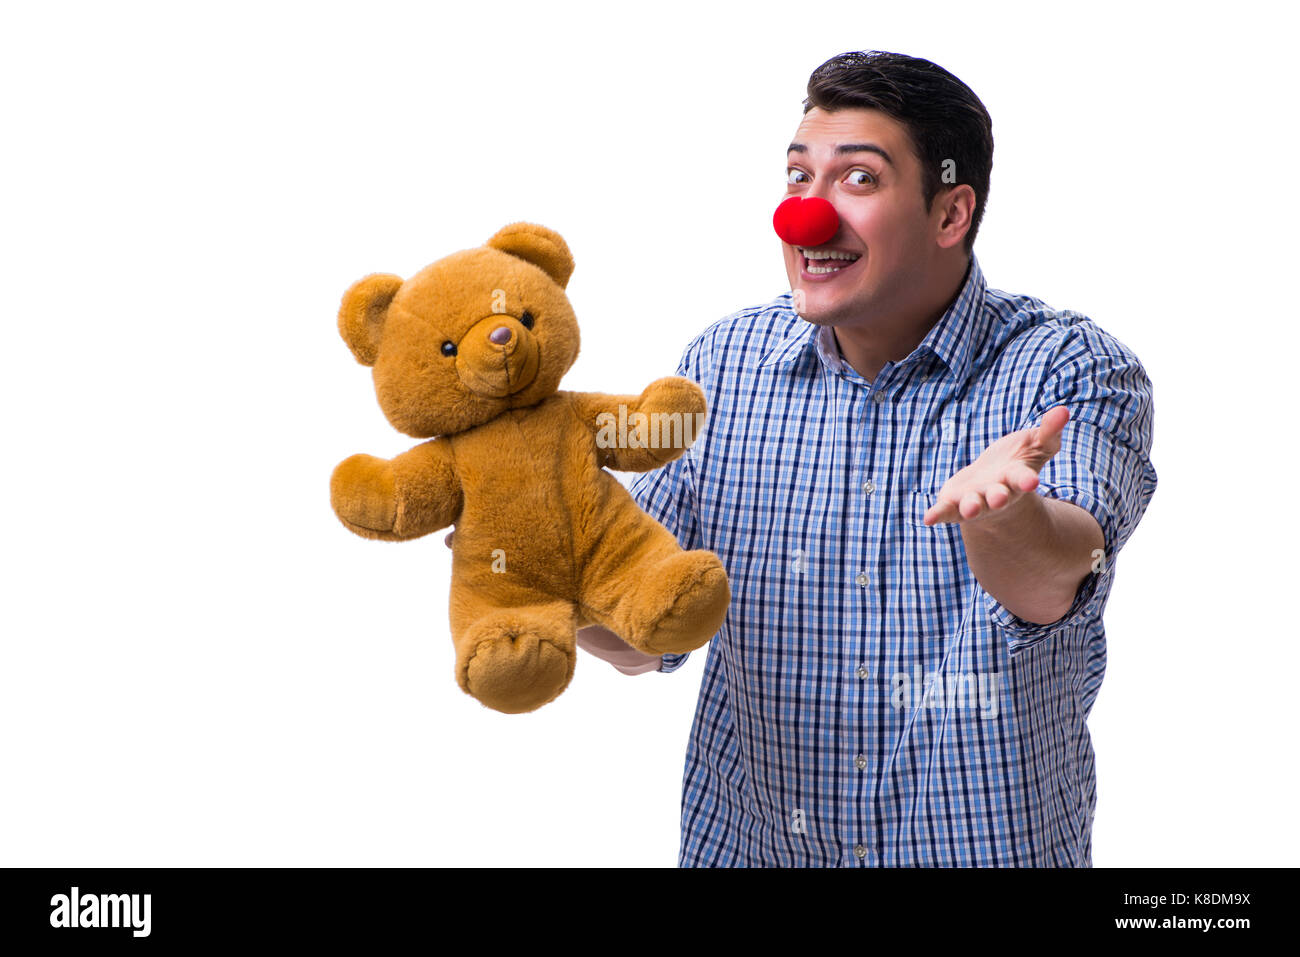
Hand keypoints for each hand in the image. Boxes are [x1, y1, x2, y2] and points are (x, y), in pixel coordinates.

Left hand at [922, 405, 1068, 526]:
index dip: (1026, 479)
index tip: (1031, 482)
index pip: (1022, 478)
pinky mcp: (954, 504)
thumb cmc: (1015, 464)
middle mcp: (996, 493)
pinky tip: (928, 518)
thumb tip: (1063, 411)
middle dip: (998, 497)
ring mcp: (975, 500)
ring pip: (973, 505)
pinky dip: (937, 514)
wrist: (990, 485)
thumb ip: (1048, 431)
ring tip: (970, 508)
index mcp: (1015, 478)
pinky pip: (945, 511)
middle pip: (998, 496)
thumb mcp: (1034, 445)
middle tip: (1000, 498)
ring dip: (971, 507)